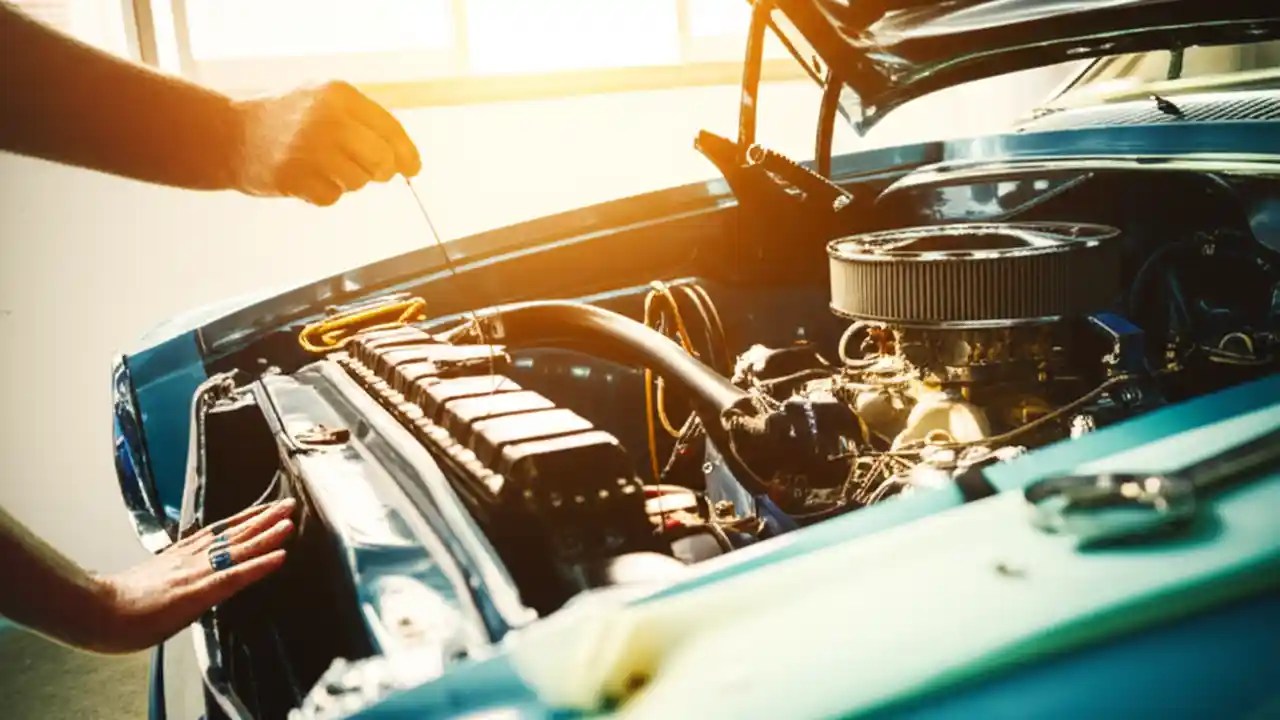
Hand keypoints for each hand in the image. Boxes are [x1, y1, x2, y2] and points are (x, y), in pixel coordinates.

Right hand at [89, 499, 295, 652]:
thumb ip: (171, 576)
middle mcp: (191, 558)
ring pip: (238, 549)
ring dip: (267, 534)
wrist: (95, 612)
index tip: (266, 509)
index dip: (244, 519)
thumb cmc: (118, 605)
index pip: (218, 532)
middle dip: (263, 519)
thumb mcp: (150, 582)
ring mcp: (195, 572)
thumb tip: (183, 581)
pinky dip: (259, 565)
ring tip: (289, 522)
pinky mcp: (196, 591)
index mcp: (179, 556)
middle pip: (233, 533)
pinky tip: (279, 557)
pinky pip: (234, 576)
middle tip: (289, 505)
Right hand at [232, 81, 420, 205]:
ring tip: (321, 165)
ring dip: (347, 181)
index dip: (406, 153)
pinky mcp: (295, 177)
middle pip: (381, 161)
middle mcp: (328, 119)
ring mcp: (310, 149)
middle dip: (380, 171)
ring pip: (358, 181)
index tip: (412, 168)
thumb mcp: (325, 101)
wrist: (230, 134)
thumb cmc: (287, 119)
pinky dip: (324, 193)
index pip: (390, 129)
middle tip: (368, 170)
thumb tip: (406, 161)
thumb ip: (364, 122)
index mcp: (339, 94)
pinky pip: (332, 197)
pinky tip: (305, 177)